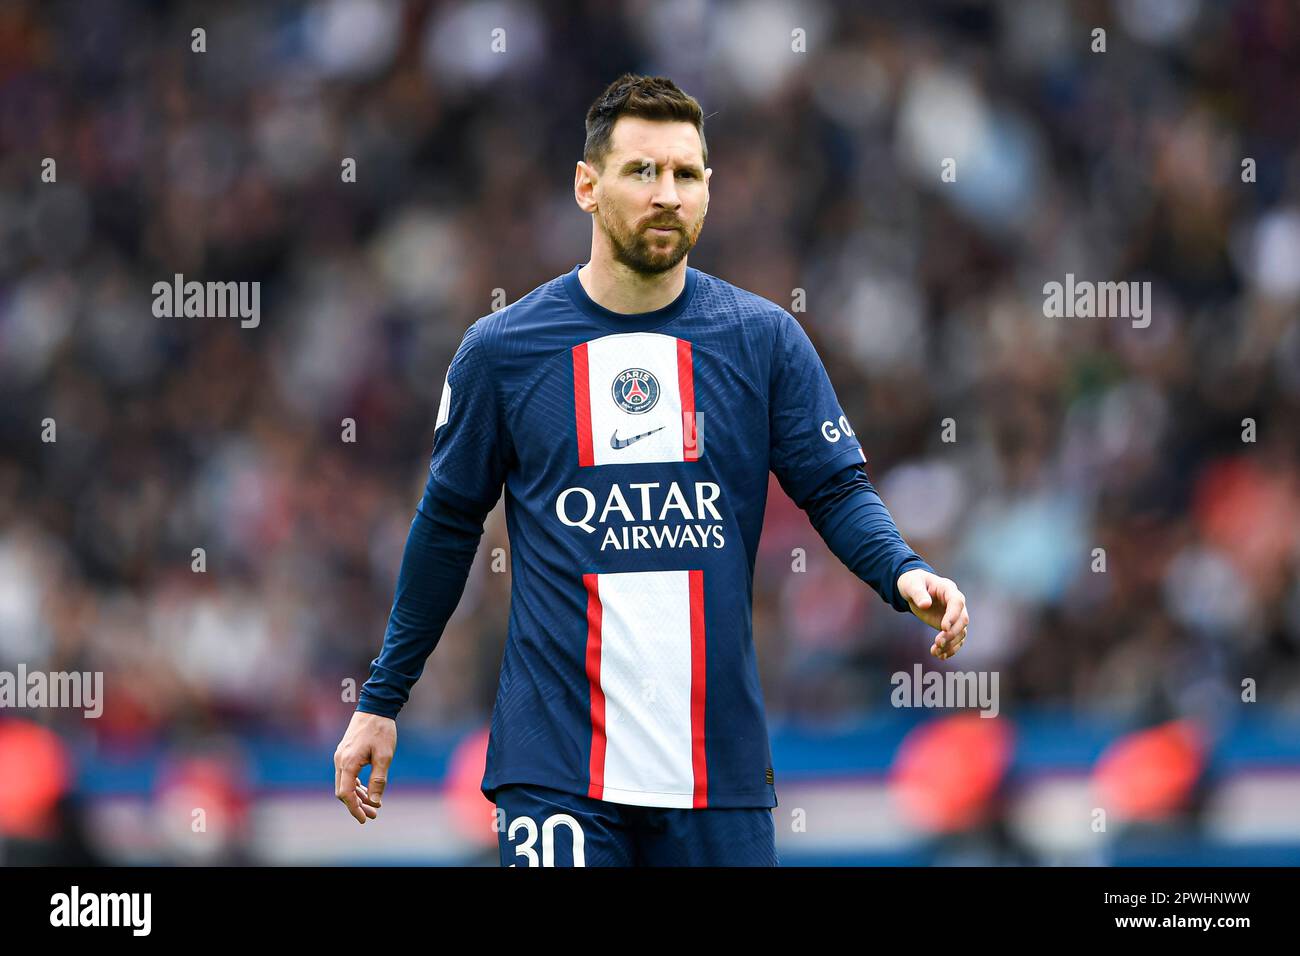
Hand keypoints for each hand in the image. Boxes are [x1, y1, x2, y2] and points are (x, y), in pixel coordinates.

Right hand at [334, 710, 396, 824]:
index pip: (346, 793)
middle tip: (373, 815)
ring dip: (357, 795)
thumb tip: (376, 801)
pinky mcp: (345, 753)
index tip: (365, 819)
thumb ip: (378, 780)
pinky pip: (347, 774)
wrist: (375, 707)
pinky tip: (366, 790)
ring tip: (374, 806)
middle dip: (357, 805)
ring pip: (344, 783)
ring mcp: (341, 756)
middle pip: (343, 791)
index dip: (354, 809)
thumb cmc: (381, 731)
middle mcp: (340, 761)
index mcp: (348, 763)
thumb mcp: (384, 756)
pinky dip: (355, 784)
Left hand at [897, 568, 968, 659]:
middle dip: (952, 633)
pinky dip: (950, 649)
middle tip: (938, 643)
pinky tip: (940, 656)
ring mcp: (954, 615)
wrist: (914, 588)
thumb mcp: (911, 584)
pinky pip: (955, 639)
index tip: (943, 628)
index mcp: (948, 589)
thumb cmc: (913, 583)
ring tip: (935, 652)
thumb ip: (918, 593)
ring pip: (961, 632)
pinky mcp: (950, 626)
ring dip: (951, 644)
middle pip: (962, 620)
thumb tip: (925, 605)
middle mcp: (955, 603)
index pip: (957, 602)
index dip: (953, 615)